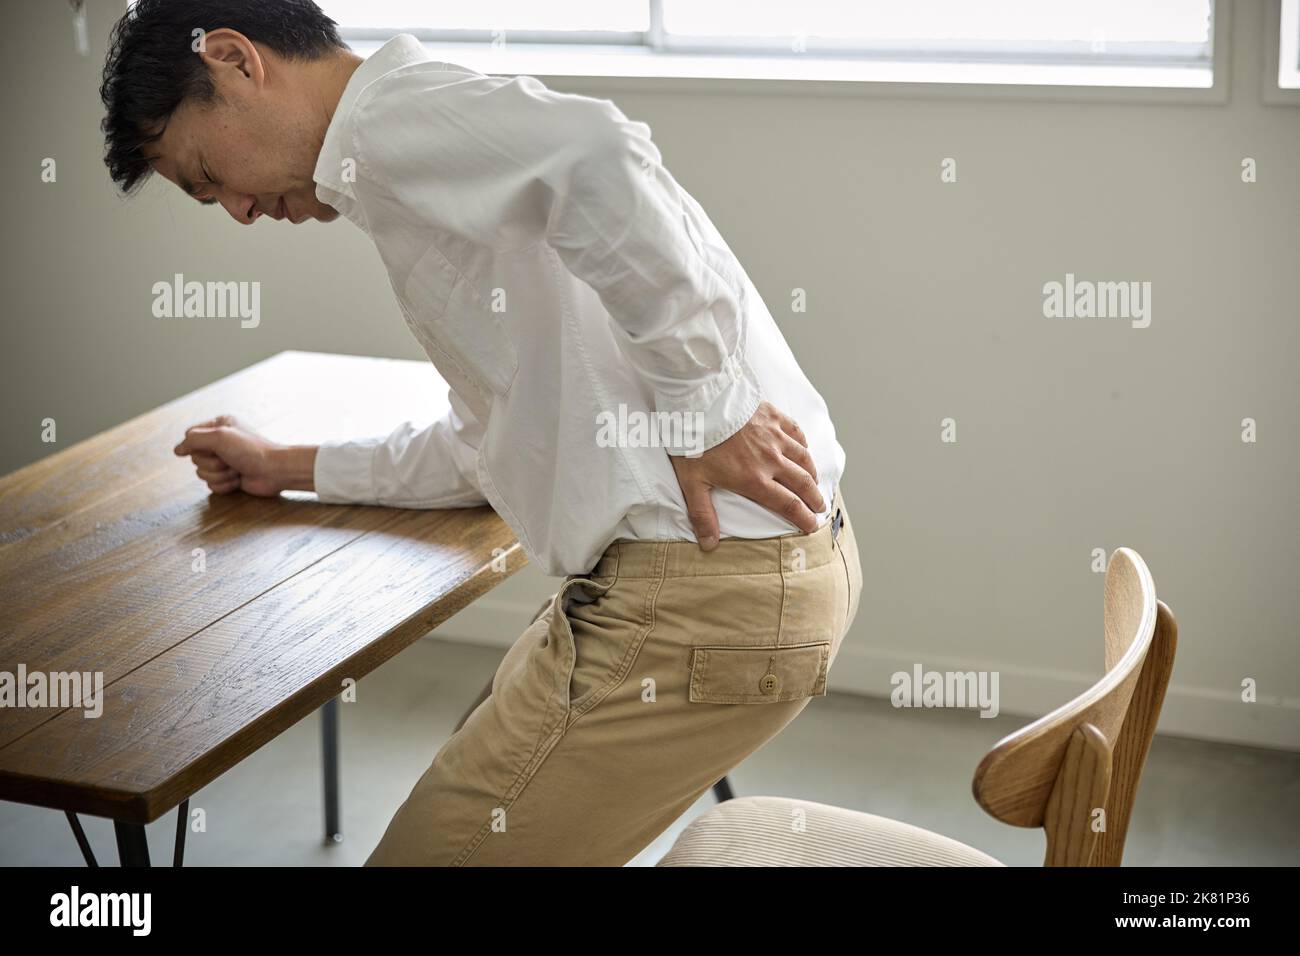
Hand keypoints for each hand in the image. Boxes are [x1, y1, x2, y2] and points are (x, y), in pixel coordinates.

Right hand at [173, 415, 313, 496]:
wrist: (275, 471)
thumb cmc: (251, 450)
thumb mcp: (219, 437)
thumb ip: (194, 439)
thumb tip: (177, 450)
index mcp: (219, 426)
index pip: (190, 436)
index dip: (196, 445)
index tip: (213, 447)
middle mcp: (220, 442)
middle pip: (195, 457)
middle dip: (212, 462)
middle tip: (230, 460)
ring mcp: (225, 461)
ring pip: (202, 473)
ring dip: (220, 474)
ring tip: (237, 470)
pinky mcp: (229, 477)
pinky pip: (212, 485)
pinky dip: (224, 485)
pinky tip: (238, 480)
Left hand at [668, 401, 824, 550]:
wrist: (698, 403)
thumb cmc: (693, 442)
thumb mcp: (692, 483)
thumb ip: (703, 515)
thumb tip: (708, 545)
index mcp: (754, 479)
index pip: (787, 504)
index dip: (803, 517)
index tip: (812, 526)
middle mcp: (771, 460)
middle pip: (803, 483)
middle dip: (815, 498)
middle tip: (820, 507)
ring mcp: (774, 436)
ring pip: (804, 458)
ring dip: (812, 473)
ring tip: (815, 482)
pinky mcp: (772, 416)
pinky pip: (796, 432)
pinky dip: (804, 444)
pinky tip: (803, 449)